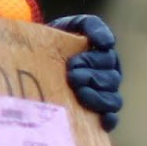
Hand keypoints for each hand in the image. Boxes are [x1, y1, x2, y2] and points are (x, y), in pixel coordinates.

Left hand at [48, 15, 122, 131]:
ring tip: (79, 91)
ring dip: (98, 96)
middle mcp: (107, 73)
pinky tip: (102, 119)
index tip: (81, 56)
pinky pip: (111, 117)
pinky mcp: (97, 111)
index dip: (96, 57)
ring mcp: (103, 93)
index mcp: (102, 54)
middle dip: (91, 75)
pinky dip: (109, 119)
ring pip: (113, 99)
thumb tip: (107, 43)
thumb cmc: (53, 41)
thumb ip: (90, 25)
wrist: (33, 60)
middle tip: (71, 73)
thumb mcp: (68, 26)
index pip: (107, 55)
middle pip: (110, 77)